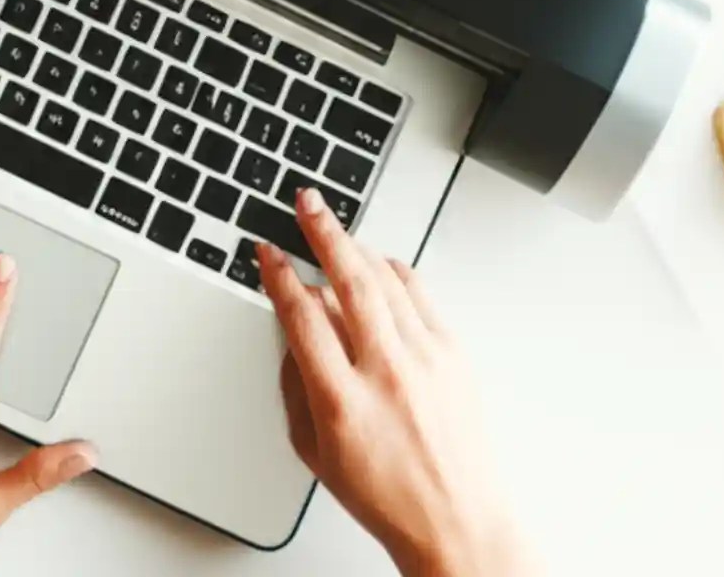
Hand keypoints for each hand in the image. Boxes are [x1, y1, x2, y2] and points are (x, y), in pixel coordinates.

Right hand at [259, 190, 537, 576]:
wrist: (456, 520)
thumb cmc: (386, 495)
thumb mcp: (314, 451)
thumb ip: (296, 386)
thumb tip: (292, 335)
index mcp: (343, 399)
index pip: (302, 316)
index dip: (279, 276)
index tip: (267, 254)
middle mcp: (387, 371)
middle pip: (348, 279)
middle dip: (322, 232)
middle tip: (306, 203)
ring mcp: (426, 359)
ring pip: (387, 279)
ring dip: (357, 245)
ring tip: (335, 225)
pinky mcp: (454, 355)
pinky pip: (420, 294)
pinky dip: (395, 270)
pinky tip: (378, 261)